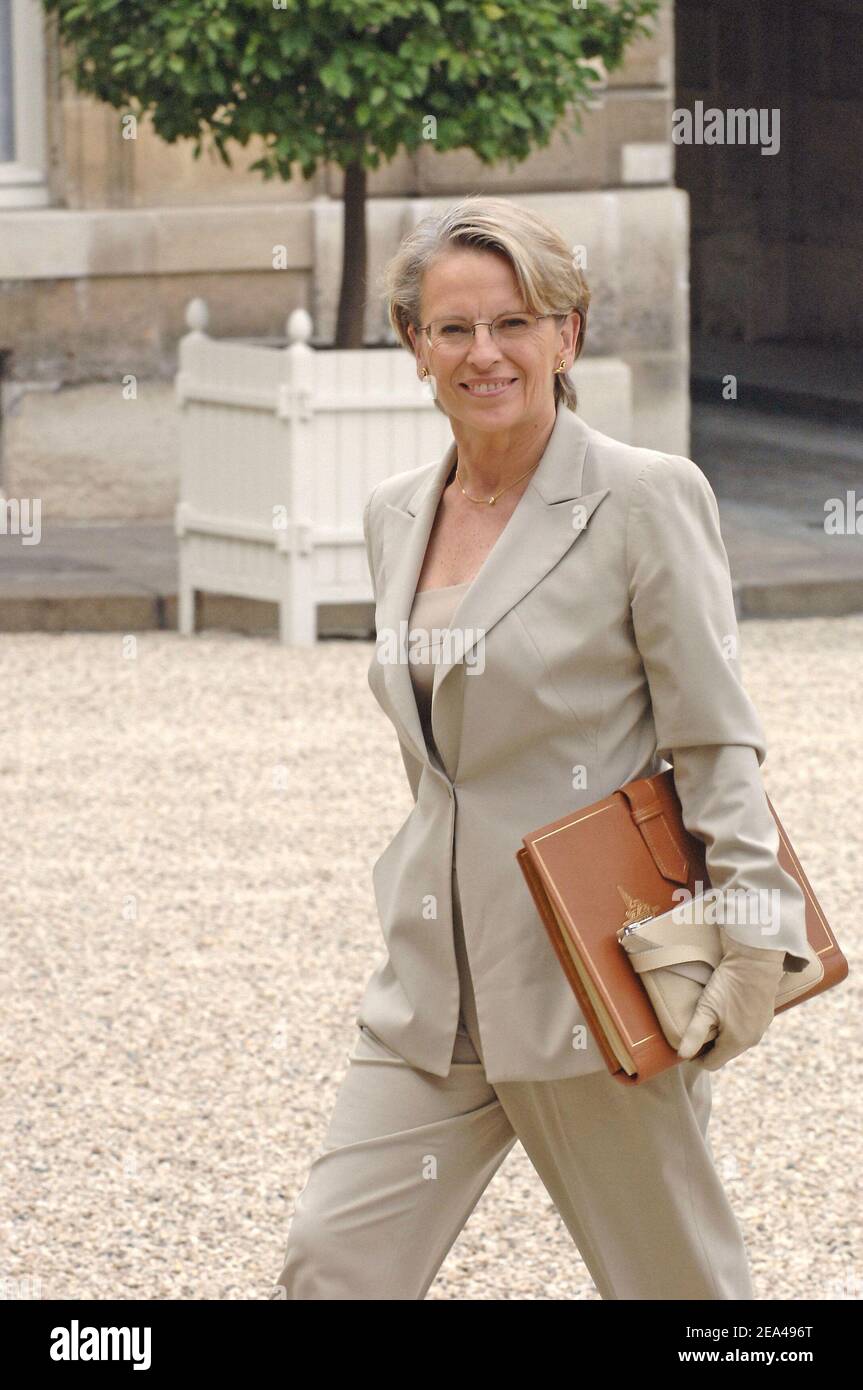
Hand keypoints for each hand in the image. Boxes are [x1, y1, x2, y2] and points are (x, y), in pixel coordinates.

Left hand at [677, 927, 786, 1071]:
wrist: (755, 961)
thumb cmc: (728, 985)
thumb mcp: (706, 1008)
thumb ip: (694, 1034)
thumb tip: (681, 1056)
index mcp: (736, 1042)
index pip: (713, 1063)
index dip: (697, 1058)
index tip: (687, 1046)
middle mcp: (751, 1040)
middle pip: (725, 1053)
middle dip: (709, 1048)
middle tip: (695, 1032)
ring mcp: (761, 1029)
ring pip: (736, 1042)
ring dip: (722, 1037)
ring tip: (710, 1020)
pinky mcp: (765, 1017)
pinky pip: (746, 1030)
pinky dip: (735, 1027)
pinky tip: (727, 1012)